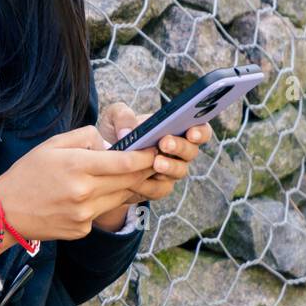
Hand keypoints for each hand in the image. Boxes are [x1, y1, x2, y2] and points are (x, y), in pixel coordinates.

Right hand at [0, 124, 155, 254]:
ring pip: (120, 197)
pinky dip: (105, 201)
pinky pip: (103, 211)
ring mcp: (84, 215)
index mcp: (77, 166)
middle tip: (155, 160)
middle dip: (145, 170)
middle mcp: (84, 192)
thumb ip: (85, 137)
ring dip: (128, 185)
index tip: (156, 149)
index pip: (124, 162)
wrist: (5, 211)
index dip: (145, 156)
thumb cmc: (28, 173)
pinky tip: (94, 194)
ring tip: (131, 173)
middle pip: (128, 181)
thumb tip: (109, 141)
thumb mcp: (53, 144)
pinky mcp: (82, 230)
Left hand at [93, 102, 212, 224]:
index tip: (191, 132)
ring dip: (169, 166)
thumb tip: (129, 131)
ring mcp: (171, 172)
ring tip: (156, 163)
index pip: (200, 130)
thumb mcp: (115, 117)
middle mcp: (179, 152)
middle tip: (165, 143)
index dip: (200, 132)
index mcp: (177, 129)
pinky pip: (158, 189)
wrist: (105, 160)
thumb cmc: (117, 131)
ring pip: (179, 171)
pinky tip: (134, 181)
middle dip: (180, 147)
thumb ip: (123, 117)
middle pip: (191, 151)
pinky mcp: (158, 188)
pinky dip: (147, 184)